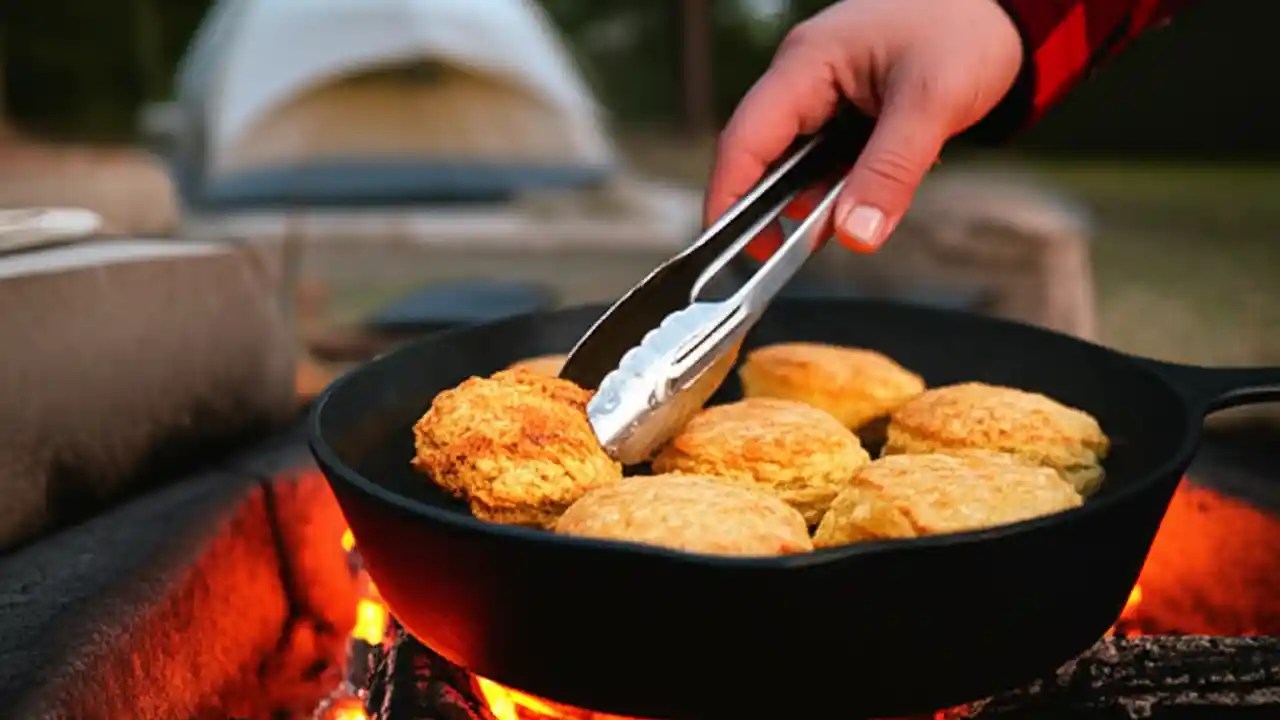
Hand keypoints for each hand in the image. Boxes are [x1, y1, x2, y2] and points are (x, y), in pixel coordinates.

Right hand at [703, 0, 1022, 255]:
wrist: (1008, 9)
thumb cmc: (968, 27)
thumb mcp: (933, 101)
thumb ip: (891, 172)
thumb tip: (855, 236)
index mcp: (806, 62)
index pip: (744, 138)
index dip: (729, 197)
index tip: (731, 249)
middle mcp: (803, 77)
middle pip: (762, 155)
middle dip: (767, 208)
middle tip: (779, 258)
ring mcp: (823, 94)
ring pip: (795, 163)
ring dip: (806, 202)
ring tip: (826, 233)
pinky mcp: (846, 111)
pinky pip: (825, 160)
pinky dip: (836, 188)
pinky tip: (855, 206)